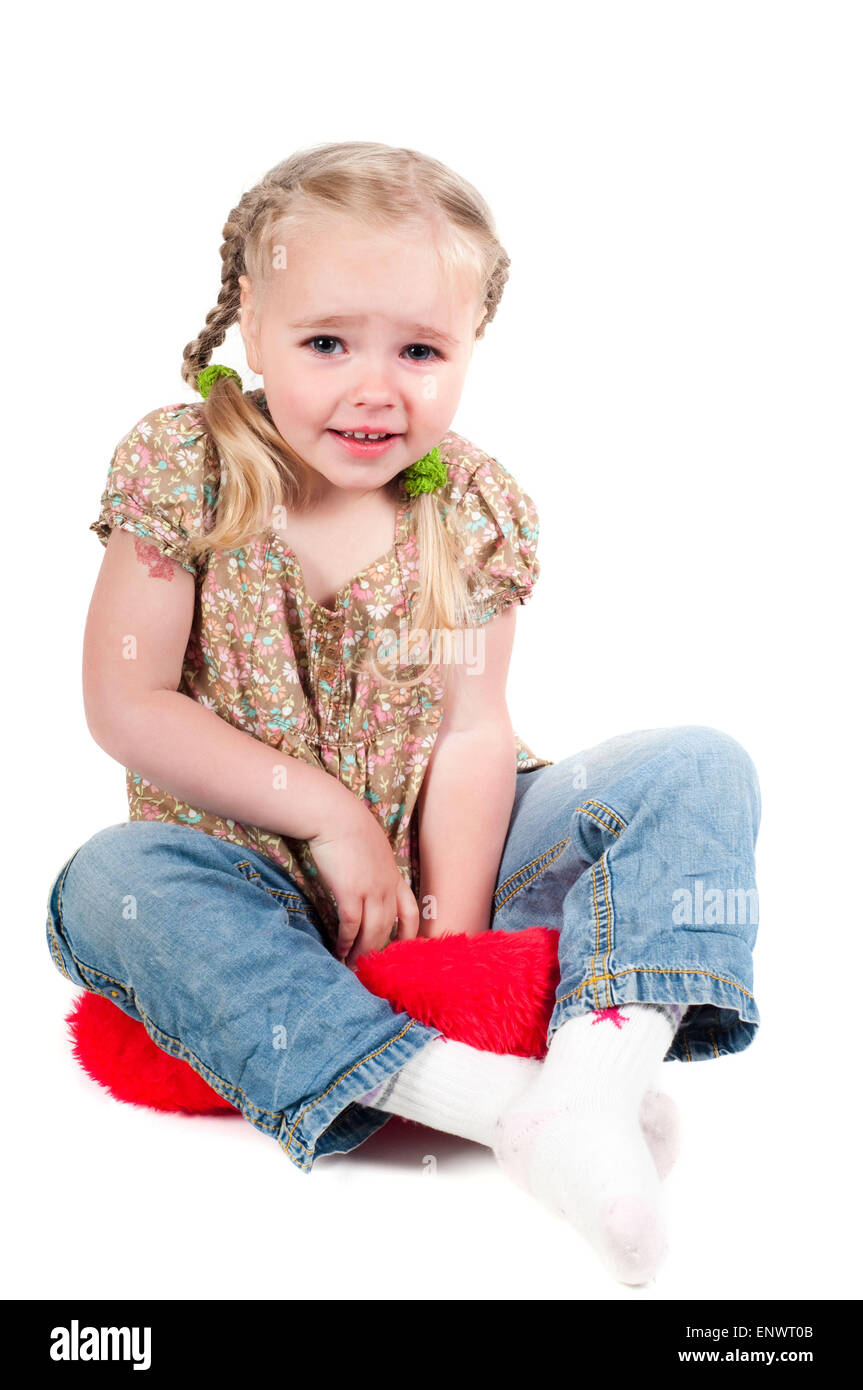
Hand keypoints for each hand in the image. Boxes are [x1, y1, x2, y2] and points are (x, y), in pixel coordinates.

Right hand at [307, 804, 419, 968]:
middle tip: (369, 967)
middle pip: (390, 928)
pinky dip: (346, 941)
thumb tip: (367, 876)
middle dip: (379, 951)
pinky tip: (339, 950)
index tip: (402, 950)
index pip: (410, 911)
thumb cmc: (347, 827)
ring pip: (373, 932)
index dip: (409, 934)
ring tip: (352, 966)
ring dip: (362, 952)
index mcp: (394, 875)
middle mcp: (387, 886)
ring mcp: (371, 890)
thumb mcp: (372, 846)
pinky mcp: (350, 892)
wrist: (335, 815)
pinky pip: (351, 926)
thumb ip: (374, 866)